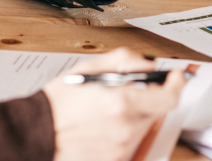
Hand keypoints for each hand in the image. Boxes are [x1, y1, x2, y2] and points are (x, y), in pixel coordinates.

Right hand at [43, 48, 184, 160]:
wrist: (35, 132)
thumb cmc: (57, 102)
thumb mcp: (90, 68)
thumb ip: (125, 61)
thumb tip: (148, 64)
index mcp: (122, 104)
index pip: (168, 98)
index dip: (176, 85)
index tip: (175, 77)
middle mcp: (125, 129)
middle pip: (156, 110)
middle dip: (147, 97)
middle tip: (126, 90)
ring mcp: (120, 148)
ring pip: (142, 125)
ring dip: (133, 114)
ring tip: (105, 109)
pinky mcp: (114, 160)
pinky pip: (129, 140)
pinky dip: (121, 129)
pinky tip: (101, 124)